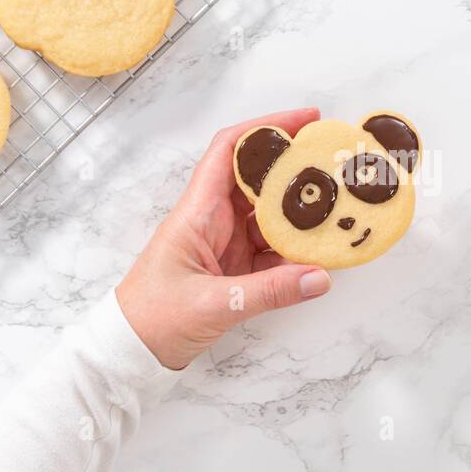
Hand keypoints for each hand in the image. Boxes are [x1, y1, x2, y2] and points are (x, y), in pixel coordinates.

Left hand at [116, 108, 331, 369]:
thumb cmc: (154, 318)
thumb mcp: (214, 305)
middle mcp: (213, 220)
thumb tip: (320, 277)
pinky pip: (272, 249)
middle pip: (258, 178)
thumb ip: (270, 292)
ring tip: (339, 205)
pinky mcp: (234, 269)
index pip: (230, 150)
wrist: (131, 351)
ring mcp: (225, 244)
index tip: (306, 120)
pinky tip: (321, 252)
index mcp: (198, 212)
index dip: (267, 128)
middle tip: (335, 161)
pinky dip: (296, 249)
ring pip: (270, 215)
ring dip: (301, 211)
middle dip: (296, 166)